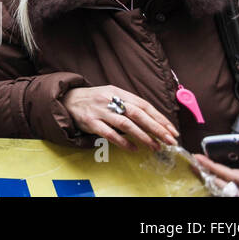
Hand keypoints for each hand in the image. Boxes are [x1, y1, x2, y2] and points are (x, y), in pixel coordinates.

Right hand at [62, 86, 178, 151]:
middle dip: (156, 128)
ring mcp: (99, 111)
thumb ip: (128, 105)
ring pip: (125, 124)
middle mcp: (109, 99)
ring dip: (143, 136)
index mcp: (117, 91)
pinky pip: (109, 134)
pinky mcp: (90, 122)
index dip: (159, 118)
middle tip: (170, 140)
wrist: (67, 100)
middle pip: (137, 114)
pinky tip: (134, 148)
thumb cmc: (94, 100)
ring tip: (155, 146)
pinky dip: (123, 142)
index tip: (172, 130)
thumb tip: (153, 121)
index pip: (143, 104)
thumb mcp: (110, 96)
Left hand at [193, 147, 238, 196]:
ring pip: (232, 196)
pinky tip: (217, 181)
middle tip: (196, 166)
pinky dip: (226, 189)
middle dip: (211, 177)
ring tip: (204, 173)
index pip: (234, 177)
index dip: (214, 168)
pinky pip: (238, 196)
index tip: (198, 159)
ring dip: (217, 185)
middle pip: (230, 190)